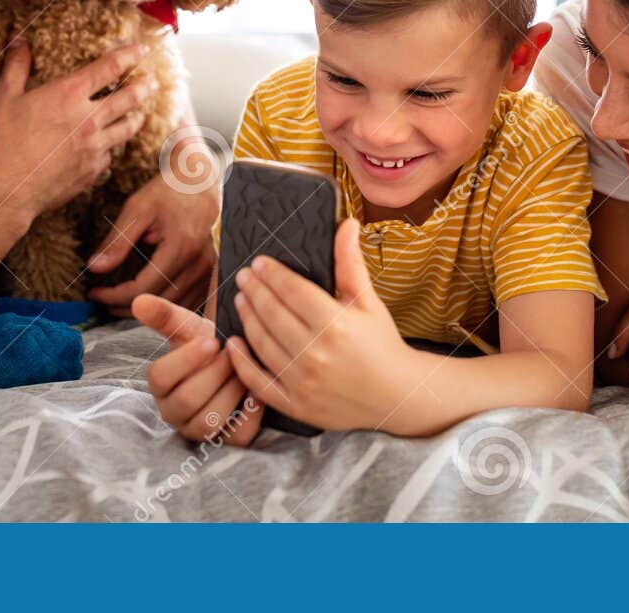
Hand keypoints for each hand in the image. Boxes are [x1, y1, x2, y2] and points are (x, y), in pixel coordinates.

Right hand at [0, 39, 152, 223]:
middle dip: (143, 88)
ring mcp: (94, 148)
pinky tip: (107, 150)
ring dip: (135, 119)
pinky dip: (109, 150)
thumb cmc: (0, 142)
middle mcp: (89, 120)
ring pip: (126, 130)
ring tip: (140, 115)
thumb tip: (18, 39)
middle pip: (128, 99)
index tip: (142, 50)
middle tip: (152, 82)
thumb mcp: (3, 97)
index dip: (129, 56)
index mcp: (69, 95)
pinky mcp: (91, 173)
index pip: (109, 68)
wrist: (5, 189)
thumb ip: (16, 66)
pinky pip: (108, 158)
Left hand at [89, 172, 217, 314]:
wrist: (201, 182)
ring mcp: (209, 269)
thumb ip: (117, 241)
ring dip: (145, 311)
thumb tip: (94, 268)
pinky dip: (164, 306)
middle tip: (101, 302)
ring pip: (174, 307)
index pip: (144, 289)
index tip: (94, 293)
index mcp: (182, 247)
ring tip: (118, 303)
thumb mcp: (138, 209)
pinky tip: (145, 300)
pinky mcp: (211, 272)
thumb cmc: (169, 190)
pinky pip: (188, 301)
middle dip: (126, 307)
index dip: (115, 296)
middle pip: (160, 303)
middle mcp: (200, 263)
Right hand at [134, 294, 262, 444]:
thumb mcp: (188, 327)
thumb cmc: (207, 344)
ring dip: (231, 392)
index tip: (212, 341)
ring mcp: (198, 429)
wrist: (234, 362)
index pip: (160, 377)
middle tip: (233, 355)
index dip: (186, 359)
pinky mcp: (225, 440)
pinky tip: (257, 392)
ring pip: (209, 422)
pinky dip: (250, 414)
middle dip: (215, 374)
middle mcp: (174, 411)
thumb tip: (138, 300)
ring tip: (243, 371)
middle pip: (187, 400)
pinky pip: (237, 437)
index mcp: (161, 384)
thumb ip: (165, 315)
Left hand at [225, 219, 418, 432]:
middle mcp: (316, 354)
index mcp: (336, 325)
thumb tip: (347, 224)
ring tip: (240, 299)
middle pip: (272, 314)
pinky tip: (233, 342)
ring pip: (262, 343)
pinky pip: (258, 382)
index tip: (259, 263)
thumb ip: (351, 263)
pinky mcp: (295, 405)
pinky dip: (242, 362)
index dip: (272, 274)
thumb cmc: (382, 344)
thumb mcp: (369, 301)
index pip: (293, 291)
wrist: (396, 396)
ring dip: (247, 318)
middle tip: (244, 276)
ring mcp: (303, 382)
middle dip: (254, 291)